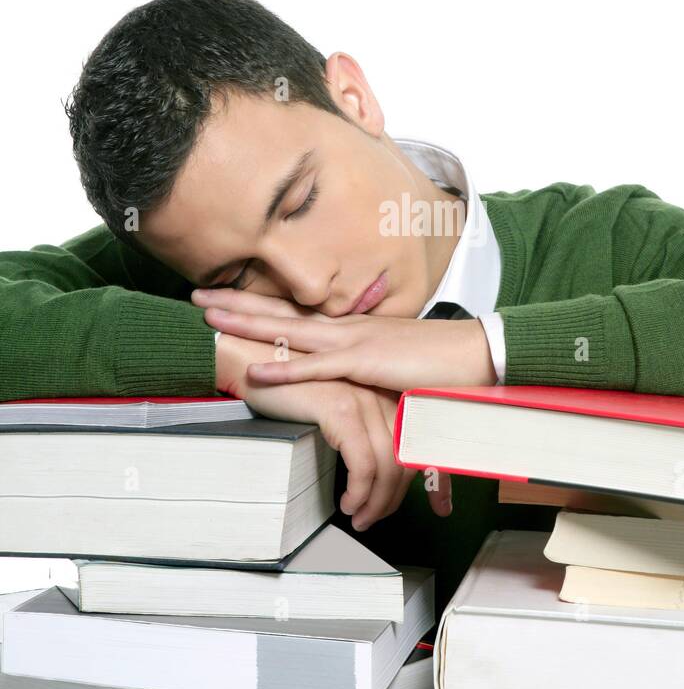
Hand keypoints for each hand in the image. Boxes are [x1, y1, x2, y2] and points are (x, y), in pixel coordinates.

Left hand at [201, 288, 497, 391]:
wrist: (480, 357)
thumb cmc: (443, 369)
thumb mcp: (394, 373)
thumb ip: (368, 381)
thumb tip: (353, 394)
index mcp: (354, 330)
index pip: (298, 312)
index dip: (261, 304)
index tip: (228, 298)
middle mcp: (348, 328)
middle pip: (282, 309)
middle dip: (237, 301)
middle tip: (197, 294)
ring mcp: (355, 342)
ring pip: (289, 328)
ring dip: (247, 321)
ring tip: (209, 316)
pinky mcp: (367, 364)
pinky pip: (319, 368)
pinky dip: (285, 370)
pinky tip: (256, 371)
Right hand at [214, 332, 450, 529]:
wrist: (253, 359)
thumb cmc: (291, 386)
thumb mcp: (337, 408)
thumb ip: (362, 431)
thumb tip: (379, 472)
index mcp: (387, 390)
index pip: (419, 441)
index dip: (431, 479)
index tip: (432, 506)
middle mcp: (383, 393)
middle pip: (407, 457)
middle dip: (396, 497)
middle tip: (375, 518)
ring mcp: (365, 399)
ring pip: (388, 464)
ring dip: (376, 501)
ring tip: (360, 518)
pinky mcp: (342, 409)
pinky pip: (363, 463)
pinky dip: (360, 491)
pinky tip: (348, 503)